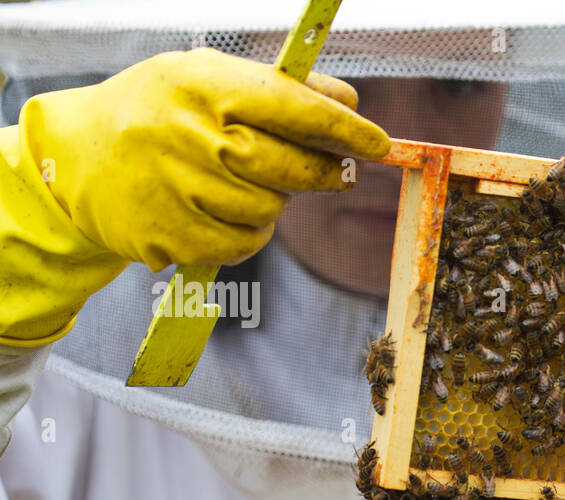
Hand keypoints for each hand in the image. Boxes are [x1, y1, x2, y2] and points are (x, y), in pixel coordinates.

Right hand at [22, 48, 390, 269]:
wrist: (74, 158)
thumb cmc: (159, 112)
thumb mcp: (207, 79)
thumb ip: (281, 89)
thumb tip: (349, 104)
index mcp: (202, 85)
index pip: (291, 107)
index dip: (342, 130)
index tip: (379, 144)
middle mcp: (188, 136)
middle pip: (290, 167)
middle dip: (323, 172)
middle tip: (338, 172)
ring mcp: (177, 189)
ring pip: (270, 211)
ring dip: (275, 204)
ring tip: (246, 184)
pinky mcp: (171, 236)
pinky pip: (243, 244)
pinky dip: (246, 234)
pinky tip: (223, 212)